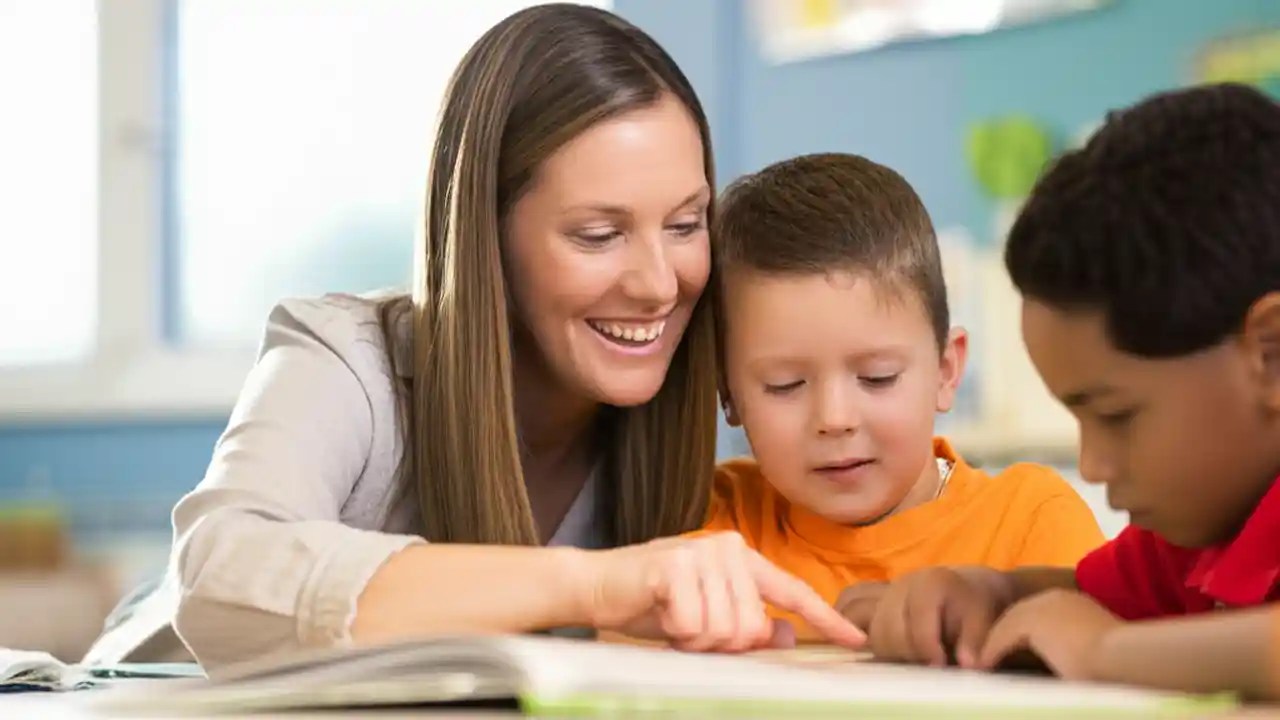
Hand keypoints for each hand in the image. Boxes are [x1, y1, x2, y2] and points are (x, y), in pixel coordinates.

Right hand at [580, 532, 865, 652]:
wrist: (595, 585)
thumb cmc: (651, 602)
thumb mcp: (705, 617)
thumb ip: (745, 623)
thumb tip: (784, 634)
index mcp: (741, 557)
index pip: (792, 591)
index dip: (824, 619)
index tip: (856, 638)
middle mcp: (728, 547)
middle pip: (752, 627)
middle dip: (718, 643)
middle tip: (686, 627)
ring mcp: (702, 552)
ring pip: (725, 631)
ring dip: (694, 639)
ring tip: (672, 618)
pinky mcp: (675, 565)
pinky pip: (694, 625)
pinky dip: (674, 632)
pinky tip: (659, 611)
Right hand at [835, 567, 1011, 667]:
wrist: (965, 589)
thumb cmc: (973, 606)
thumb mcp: (983, 619)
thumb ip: (974, 640)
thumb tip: (968, 664)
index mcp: (929, 584)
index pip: (916, 627)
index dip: (928, 652)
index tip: (941, 664)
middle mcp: (900, 583)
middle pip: (884, 628)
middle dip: (904, 652)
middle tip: (922, 663)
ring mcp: (883, 588)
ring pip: (859, 617)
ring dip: (877, 643)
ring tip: (899, 655)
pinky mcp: (871, 595)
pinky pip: (848, 602)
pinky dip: (847, 620)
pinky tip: (858, 641)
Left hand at [979, 589, 1120, 679]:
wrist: (1124, 658)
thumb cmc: (1121, 663)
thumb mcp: (1100, 653)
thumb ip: (1082, 652)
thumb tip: (1075, 667)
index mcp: (1076, 604)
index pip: (1041, 615)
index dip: (1024, 632)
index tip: (1015, 648)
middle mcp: (1058, 599)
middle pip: (1020, 614)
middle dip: (1004, 633)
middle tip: (989, 652)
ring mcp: (1044, 606)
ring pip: (1009, 624)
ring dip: (995, 644)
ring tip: (983, 662)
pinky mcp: (1032, 620)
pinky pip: (1003, 636)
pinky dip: (992, 651)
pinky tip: (984, 666)